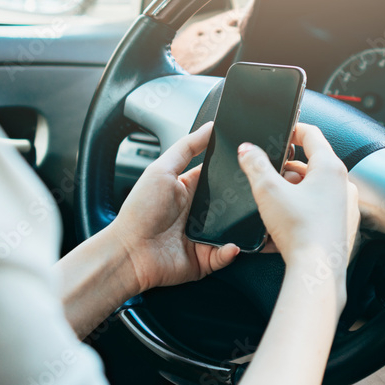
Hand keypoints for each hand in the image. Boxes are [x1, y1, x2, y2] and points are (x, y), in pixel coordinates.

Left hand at [110, 122, 239, 291]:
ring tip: (251, 218)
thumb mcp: (161, 169)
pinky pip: (226, 254)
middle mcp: (198, 211)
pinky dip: (231, 250)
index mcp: (189, 188)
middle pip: (230, 200)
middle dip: (243, 197)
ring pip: (233, 227)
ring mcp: (203, 234)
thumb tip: (209, 127)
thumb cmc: (139, 211)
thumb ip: (186, 147)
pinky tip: (232, 244)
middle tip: (255, 191)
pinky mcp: (205, 257)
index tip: (249, 160)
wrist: (129, 252)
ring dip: (242, 224)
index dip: (232, 167)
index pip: (217, 173)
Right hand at [238, 123, 358, 277]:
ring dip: (294, 189)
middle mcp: (343, 184)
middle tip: (269, 175)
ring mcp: (345, 206)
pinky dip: (303, 209)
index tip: (280, 132)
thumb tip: (248, 150)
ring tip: (274, 202)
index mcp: (330, 167)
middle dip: (288, 167)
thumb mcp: (268, 191)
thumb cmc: (300, 231)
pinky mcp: (342, 226)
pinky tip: (284, 222)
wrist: (316, 272)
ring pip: (315, 187)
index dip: (292, 129)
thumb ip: (255, 165)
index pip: (312, 134)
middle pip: (312, 163)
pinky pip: (320, 209)